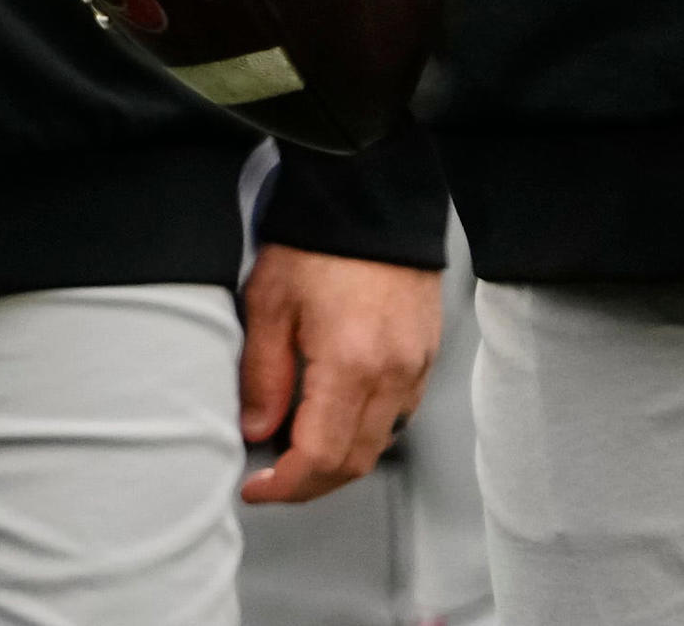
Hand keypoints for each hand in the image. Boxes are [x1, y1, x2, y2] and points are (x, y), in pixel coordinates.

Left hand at [237, 242, 439, 504]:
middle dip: (310, 483)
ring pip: (381, 442)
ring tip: (300, 448)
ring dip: (340, 459)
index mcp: (351, 364)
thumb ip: (262, 376)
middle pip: (355, 462)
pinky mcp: (427, 352)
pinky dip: (367, 429)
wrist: (370, 196)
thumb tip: (257, 430)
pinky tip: (337, 414)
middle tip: (273, 478)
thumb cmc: (318, 242)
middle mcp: (393, 372)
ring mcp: (416, 364)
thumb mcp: (268, 303)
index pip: (320, 457)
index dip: (285, 485)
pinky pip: (400, 412)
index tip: (257, 486)